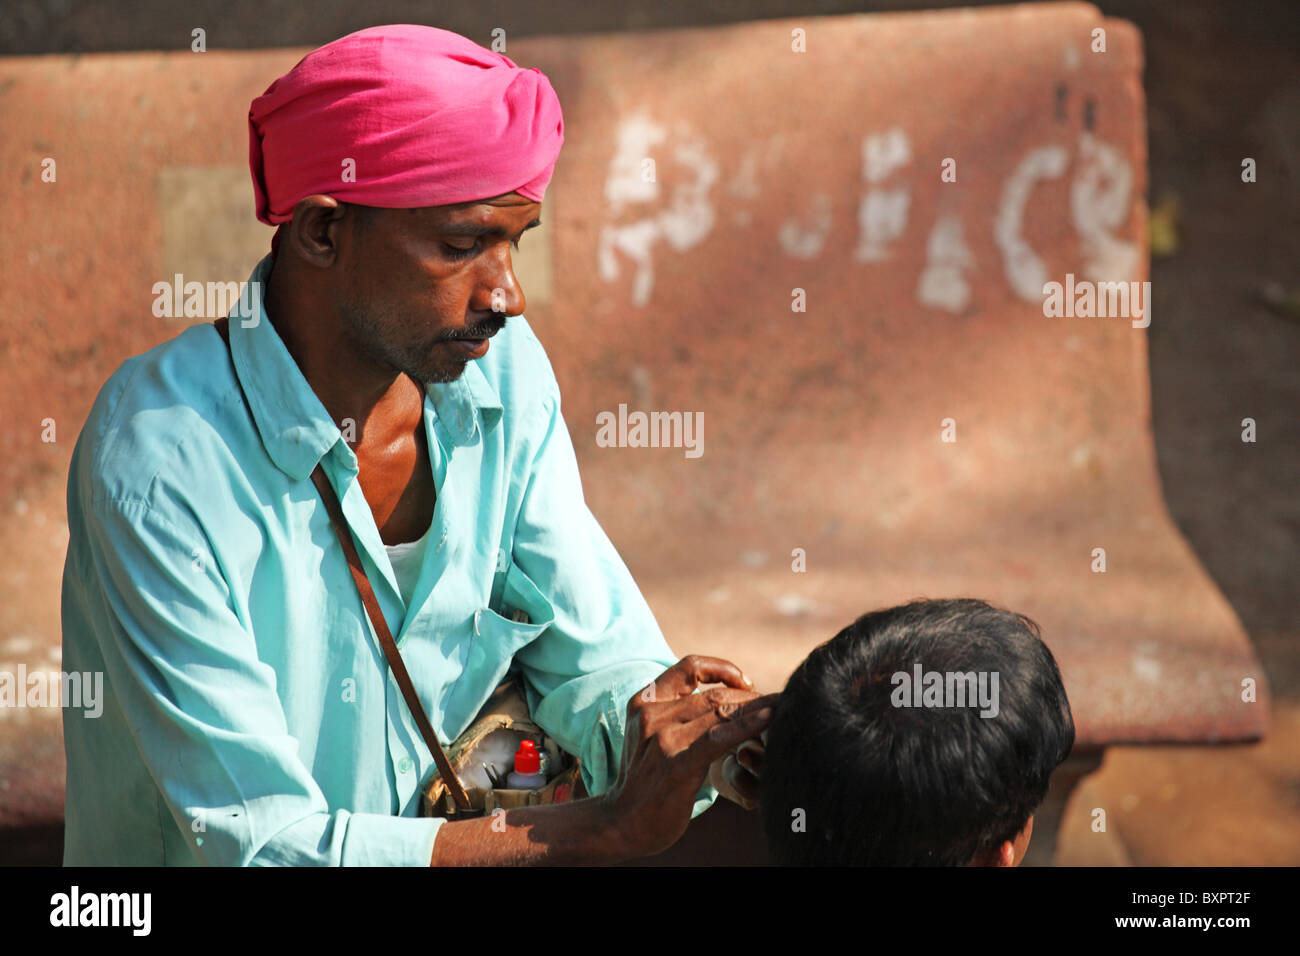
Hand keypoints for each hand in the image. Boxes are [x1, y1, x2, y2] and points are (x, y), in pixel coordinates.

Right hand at [599, 655, 777, 858]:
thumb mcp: (649, 735)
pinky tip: (769, 719)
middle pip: (712, 693)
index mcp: (644, 703)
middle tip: (776, 703)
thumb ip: (673, 714)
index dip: (723, 669)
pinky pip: (719, 738)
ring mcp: (663, 739)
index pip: (690, 667)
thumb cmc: (644, 780)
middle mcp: (652, 715)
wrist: (621, 823)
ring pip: (719, 711)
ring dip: (756, 708)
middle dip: (749, 697)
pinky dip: (748, 725)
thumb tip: (716, 699)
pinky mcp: (677, 764)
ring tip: (782, 707)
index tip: (745, 682)